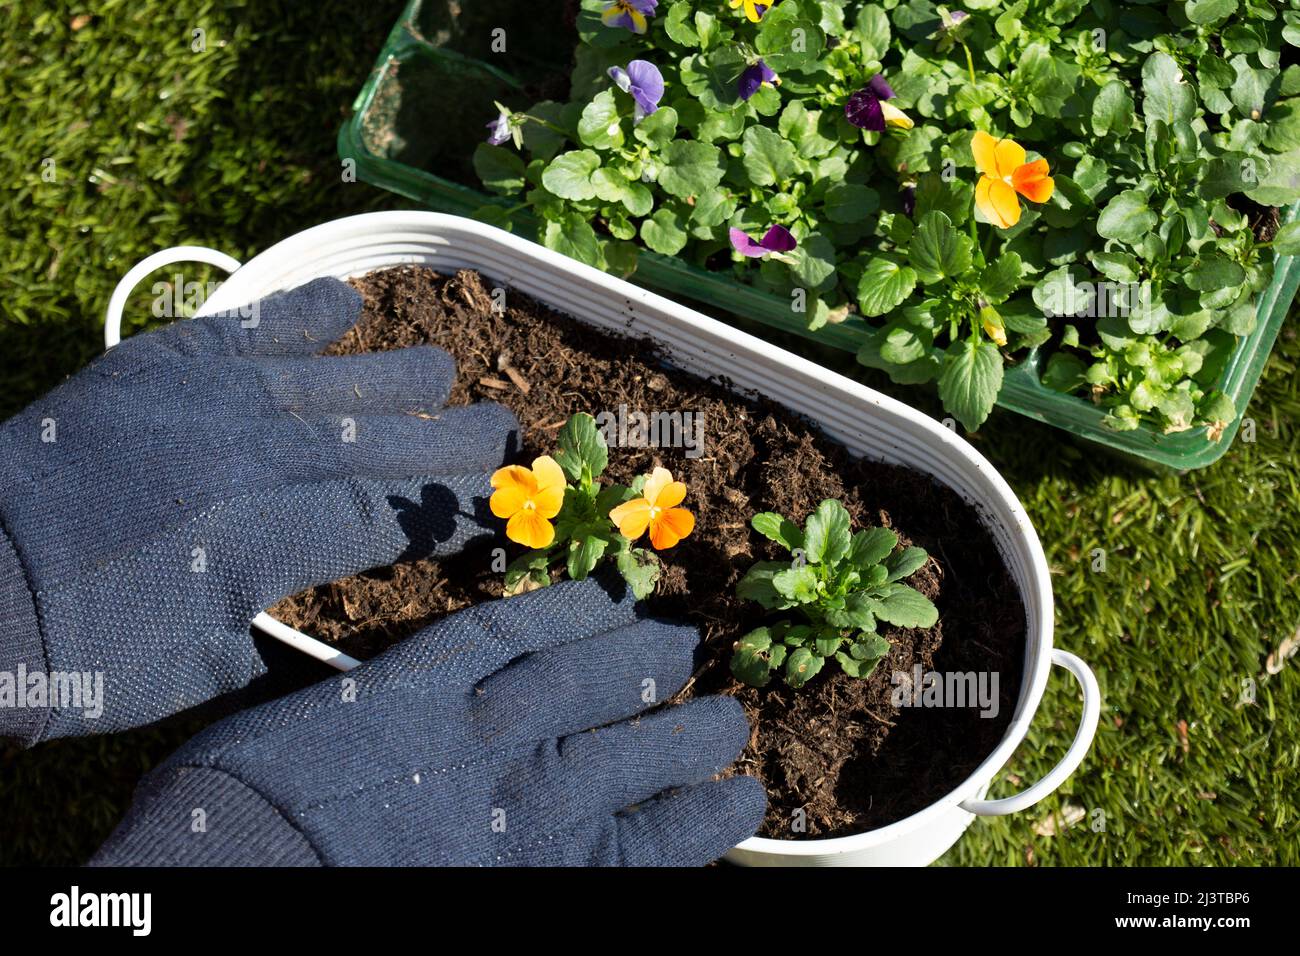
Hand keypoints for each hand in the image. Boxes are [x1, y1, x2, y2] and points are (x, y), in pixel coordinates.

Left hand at [0, 278, 516, 742]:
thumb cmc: (88, 653)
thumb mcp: (207, 668)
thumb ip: (287, 625)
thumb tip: (340, 604)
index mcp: (280, 536)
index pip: (401, 511)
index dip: (460, 507)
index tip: (505, 503)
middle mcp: (264, 454)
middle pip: (389, 438)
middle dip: (457, 438)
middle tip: (509, 431)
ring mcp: (214, 398)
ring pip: (338, 376)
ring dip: (399, 374)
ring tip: (444, 369)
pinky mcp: (163, 363)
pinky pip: (252, 325)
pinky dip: (301, 312)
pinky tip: (344, 306)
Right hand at [91, 579, 766, 866]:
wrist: (236, 881)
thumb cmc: (237, 814)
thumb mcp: (294, 726)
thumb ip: (366, 704)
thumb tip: (388, 703)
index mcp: (425, 683)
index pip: (527, 625)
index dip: (585, 605)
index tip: (619, 596)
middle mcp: (493, 730)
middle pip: (602, 675)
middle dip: (653, 658)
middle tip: (690, 648)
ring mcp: (531, 805)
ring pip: (643, 749)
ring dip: (696, 733)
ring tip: (729, 725)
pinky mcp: (553, 878)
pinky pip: (652, 846)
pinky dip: (703, 822)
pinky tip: (738, 805)